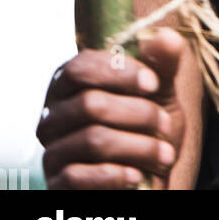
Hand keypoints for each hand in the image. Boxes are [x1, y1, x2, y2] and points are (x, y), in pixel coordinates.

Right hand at [37, 28, 185, 189]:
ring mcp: (52, 150)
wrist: (147, 176)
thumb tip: (166, 37)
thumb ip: (162, 64)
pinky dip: (115, 175)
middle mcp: (53, 114)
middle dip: (137, 113)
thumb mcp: (160, 93)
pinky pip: (79, 177)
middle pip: (89, 104)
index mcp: (70, 84)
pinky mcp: (56, 183)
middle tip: (165, 124)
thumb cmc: (147, 127)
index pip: (81, 67)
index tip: (153, 83)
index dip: (118, 72)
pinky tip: (137, 175)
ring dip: (137, 146)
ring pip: (92, 140)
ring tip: (164, 153)